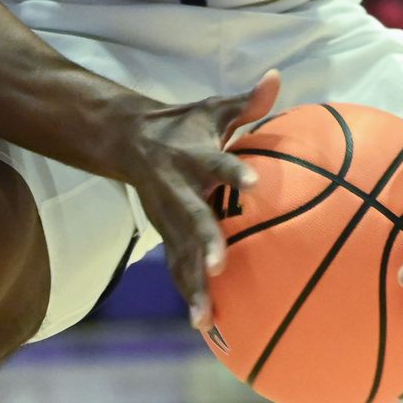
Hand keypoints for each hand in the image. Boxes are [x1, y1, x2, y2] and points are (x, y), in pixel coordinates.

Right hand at [118, 69, 279, 330]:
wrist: (126, 141)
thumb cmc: (183, 126)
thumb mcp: (212, 110)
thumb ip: (247, 102)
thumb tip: (276, 75)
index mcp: (193, 158)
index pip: (217, 164)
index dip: (234, 174)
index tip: (255, 185)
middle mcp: (178, 191)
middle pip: (192, 219)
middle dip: (205, 242)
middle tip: (222, 265)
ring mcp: (167, 218)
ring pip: (179, 254)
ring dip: (191, 285)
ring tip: (205, 318)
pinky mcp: (163, 235)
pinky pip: (177, 268)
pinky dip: (189, 295)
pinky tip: (205, 327)